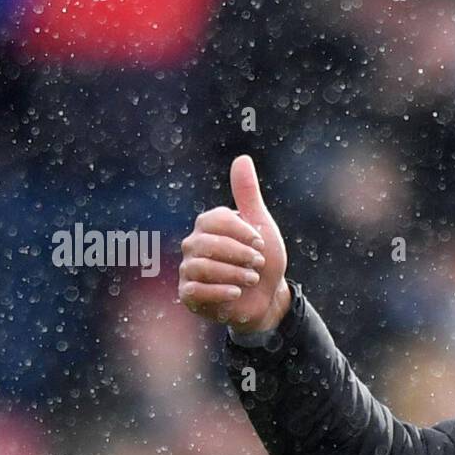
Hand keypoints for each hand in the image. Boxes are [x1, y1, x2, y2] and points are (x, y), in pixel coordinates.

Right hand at [179, 155, 290, 332]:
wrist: (266, 297)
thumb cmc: (262, 259)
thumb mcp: (260, 225)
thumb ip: (248, 194)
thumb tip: (242, 158)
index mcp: (208, 225)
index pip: (215, 220)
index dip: (241, 231)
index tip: (261, 242)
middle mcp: (193, 245)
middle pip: (208, 245)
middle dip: (239, 255)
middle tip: (258, 264)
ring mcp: (189, 270)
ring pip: (201, 268)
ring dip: (232, 274)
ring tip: (251, 279)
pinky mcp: (190, 295)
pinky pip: (195, 291)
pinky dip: (218, 292)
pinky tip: (236, 293)